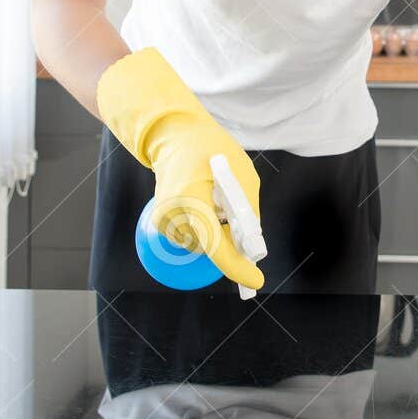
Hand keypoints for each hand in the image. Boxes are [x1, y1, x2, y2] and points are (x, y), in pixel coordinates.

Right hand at [95, 47, 264, 288]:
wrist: (175, 137)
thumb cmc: (212, 150)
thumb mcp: (242, 174)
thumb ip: (247, 211)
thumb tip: (251, 246)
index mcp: (191, 197)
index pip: (214, 243)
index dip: (236, 266)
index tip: (256, 281)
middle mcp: (171, 212)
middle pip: (211, 247)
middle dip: (232, 241)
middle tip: (239, 218)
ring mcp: (163, 219)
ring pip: (203, 245)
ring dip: (218, 232)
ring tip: (217, 201)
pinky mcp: (161, 223)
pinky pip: (193, 239)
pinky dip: (205, 229)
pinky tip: (204, 206)